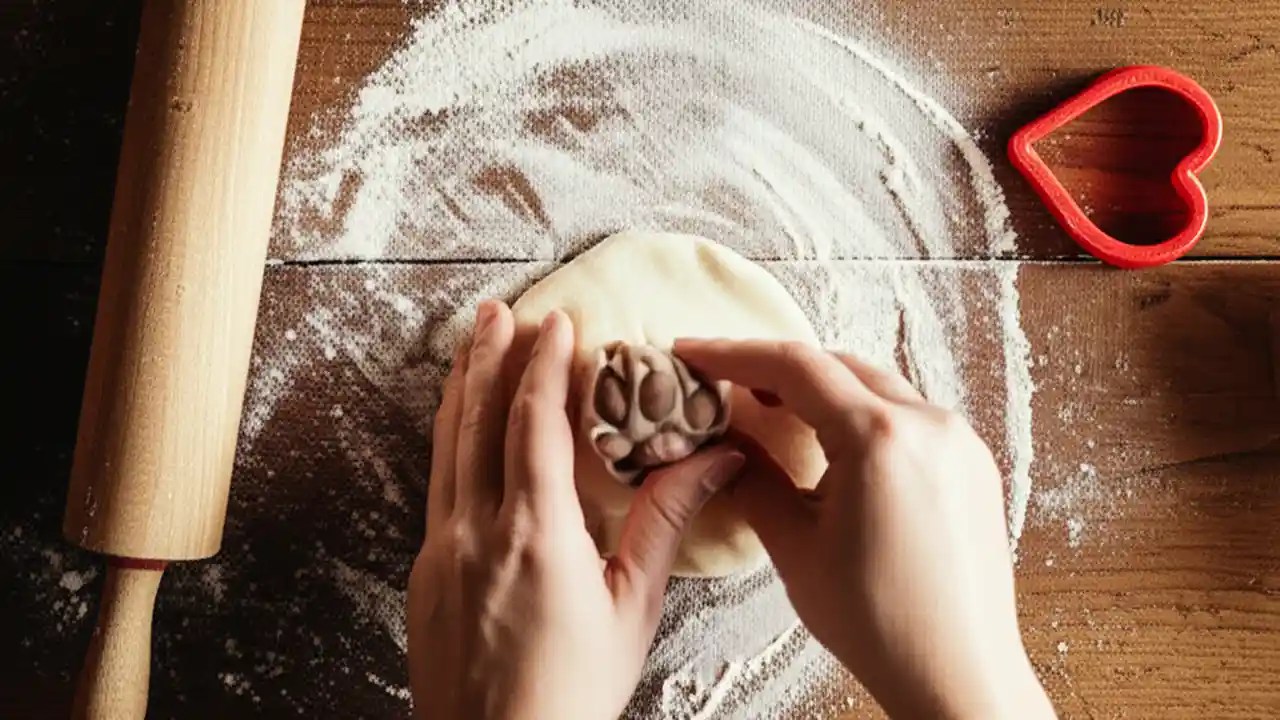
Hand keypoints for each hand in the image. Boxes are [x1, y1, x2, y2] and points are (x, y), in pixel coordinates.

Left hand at [407, 301, 744, 719]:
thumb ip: (665, 521)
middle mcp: (477, 530)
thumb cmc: (574, 691)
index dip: (545, 365)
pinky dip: (449, 443)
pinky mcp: (424, 573)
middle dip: (489, 358)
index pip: (534, 423)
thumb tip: (715, 458)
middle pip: (477, 422)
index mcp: (535, 533)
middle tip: (497, 310)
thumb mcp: (634, 606)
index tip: (558, 322)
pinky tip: (458, 432)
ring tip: (470, 346)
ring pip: (447, 449)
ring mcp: (442, 550)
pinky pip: (435, 486)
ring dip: (460, 391)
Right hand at [676, 339, 1054, 719]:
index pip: (796, 367)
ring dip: (822, 390)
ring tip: (773, 412)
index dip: (734, 354)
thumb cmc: (877, 622)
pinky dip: (862, 414)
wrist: (958, 674)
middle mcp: (930, 424)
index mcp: (881, 438)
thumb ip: (754, 480)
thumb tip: (724, 444)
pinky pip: (908, 416)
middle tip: (726, 384)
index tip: (692, 352)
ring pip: (876, 387)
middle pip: (839, 366)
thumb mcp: (795, 548)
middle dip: (778, 369)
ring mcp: (960, 442)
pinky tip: (832, 444)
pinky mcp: (973, 464)